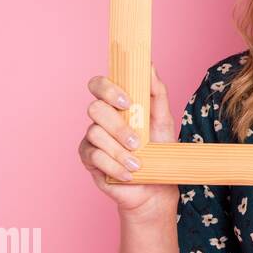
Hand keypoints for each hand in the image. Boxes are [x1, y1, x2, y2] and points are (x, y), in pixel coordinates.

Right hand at [79, 64, 179, 218]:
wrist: (156, 186)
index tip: (126, 101)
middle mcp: (101, 119)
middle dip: (118, 126)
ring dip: (120, 151)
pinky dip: (115, 166)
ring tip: (138, 163)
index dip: (107, 89)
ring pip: (95, 134)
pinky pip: (94, 156)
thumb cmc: (159, 150)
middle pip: (95, 109)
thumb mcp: (163, 119)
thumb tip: (150, 65)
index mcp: (116, 105)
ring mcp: (91, 139)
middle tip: (138, 142)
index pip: (98, 85)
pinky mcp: (88, 160)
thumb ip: (156, 92)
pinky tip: (129, 174)